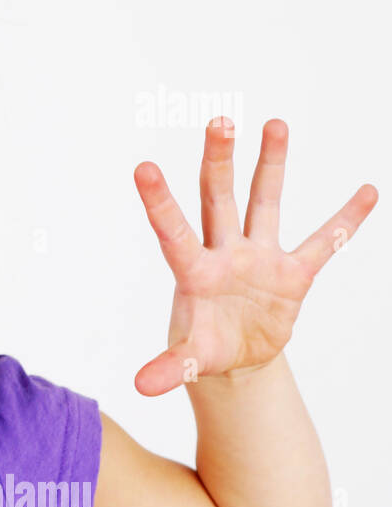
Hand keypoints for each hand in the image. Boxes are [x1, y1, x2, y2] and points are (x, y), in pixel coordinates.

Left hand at [132, 117, 377, 395]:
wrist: (237, 357)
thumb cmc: (205, 348)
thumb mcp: (189, 360)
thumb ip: (169, 368)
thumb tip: (140, 386)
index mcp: (193, 272)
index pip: (172, 231)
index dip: (159, 202)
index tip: (142, 167)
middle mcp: (224, 253)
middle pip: (218, 199)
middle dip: (218, 162)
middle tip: (219, 120)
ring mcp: (259, 257)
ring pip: (265, 202)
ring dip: (271, 165)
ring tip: (275, 123)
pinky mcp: (294, 273)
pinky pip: (326, 243)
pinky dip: (346, 221)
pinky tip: (368, 191)